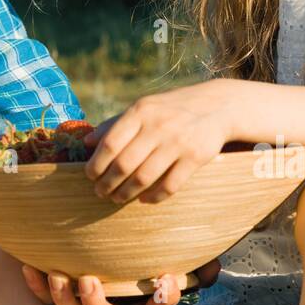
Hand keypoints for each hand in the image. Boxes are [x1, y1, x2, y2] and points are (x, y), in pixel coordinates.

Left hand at [22, 259, 220, 304]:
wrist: (116, 261)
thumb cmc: (152, 265)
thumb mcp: (179, 267)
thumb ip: (197, 268)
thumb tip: (213, 266)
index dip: (163, 300)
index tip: (166, 280)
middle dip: (96, 304)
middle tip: (89, 279)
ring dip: (63, 297)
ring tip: (58, 274)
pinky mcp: (66, 297)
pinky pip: (47, 300)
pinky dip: (38, 285)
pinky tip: (31, 266)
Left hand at [84, 78, 236, 203]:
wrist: (217, 105)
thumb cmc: (171, 109)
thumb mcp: (144, 107)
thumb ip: (116, 124)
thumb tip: (87, 142)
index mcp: (141, 111)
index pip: (110, 143)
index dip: (96, 164)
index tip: (89, 176)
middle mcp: (158, 126)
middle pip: (124, 164)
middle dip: (107, 183)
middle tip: (100, 193)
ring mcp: (178, 142)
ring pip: (144, 178)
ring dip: (125, 193)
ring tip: (117, 198)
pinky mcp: (195, 157)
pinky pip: (169, 186)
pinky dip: (153, 197)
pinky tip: (143, 199)